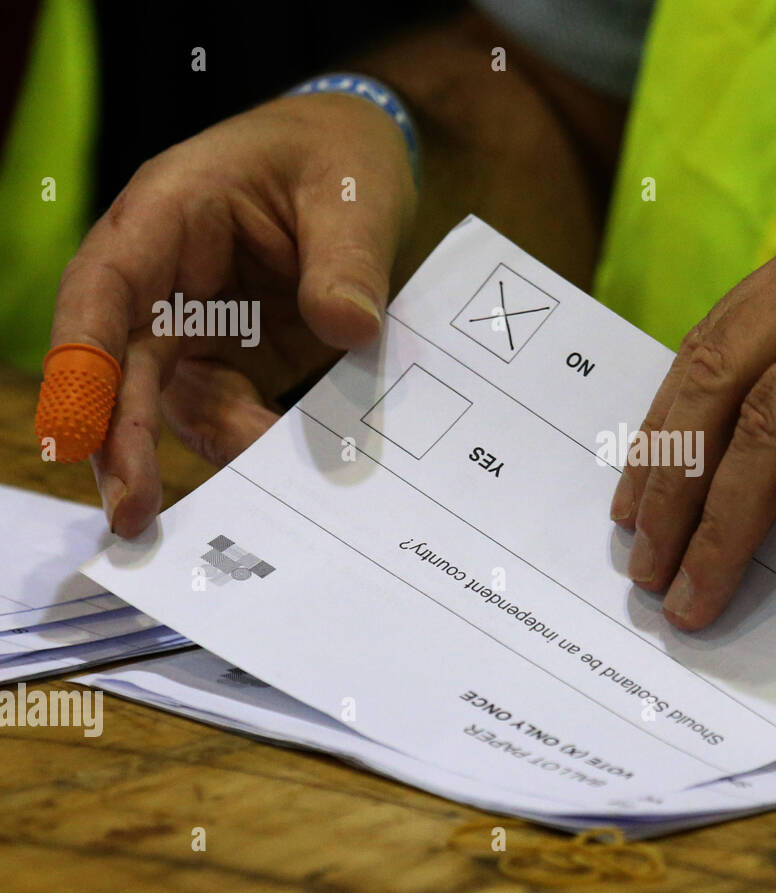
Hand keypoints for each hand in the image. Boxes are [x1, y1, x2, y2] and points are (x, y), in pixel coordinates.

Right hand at [48, 93, 415, 535]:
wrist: (359, 159)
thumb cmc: (335, 157)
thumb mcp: (352, 191)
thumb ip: (348, 259)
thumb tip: (350, 327)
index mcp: (168, 215)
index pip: (104, 287)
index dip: (82, 360)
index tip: (77, 430)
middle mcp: (165, 277)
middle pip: (118, 364)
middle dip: (118, 440)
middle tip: (134, 513)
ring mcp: (197, 323)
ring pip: (172, 401)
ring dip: (201, 452)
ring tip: (257, 496)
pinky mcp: (236, 357)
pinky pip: (229, 410)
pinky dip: (249, 446)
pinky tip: (281, 480)